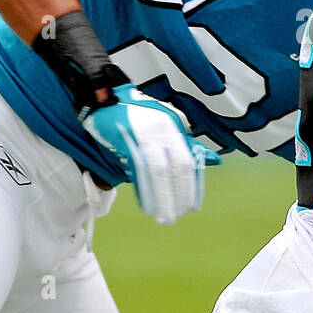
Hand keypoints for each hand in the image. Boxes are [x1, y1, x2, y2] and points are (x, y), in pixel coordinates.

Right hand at [82, 84, 221, 223]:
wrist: (102, 95)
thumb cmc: (136, 112)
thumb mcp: (164, 120)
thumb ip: (183, 140)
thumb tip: (210, 160)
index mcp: (173, 125)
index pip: (189, 161)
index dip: (193, 186)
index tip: (193, 206)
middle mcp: (162, 130)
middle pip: (177, 169)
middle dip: (179, 196)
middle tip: (177, 216)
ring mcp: (143, 135)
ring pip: (158, 173)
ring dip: (163, 199)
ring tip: (164, 217)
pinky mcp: (124, 142)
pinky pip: (138, 171)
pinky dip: (145, 190)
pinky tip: (147, 205)